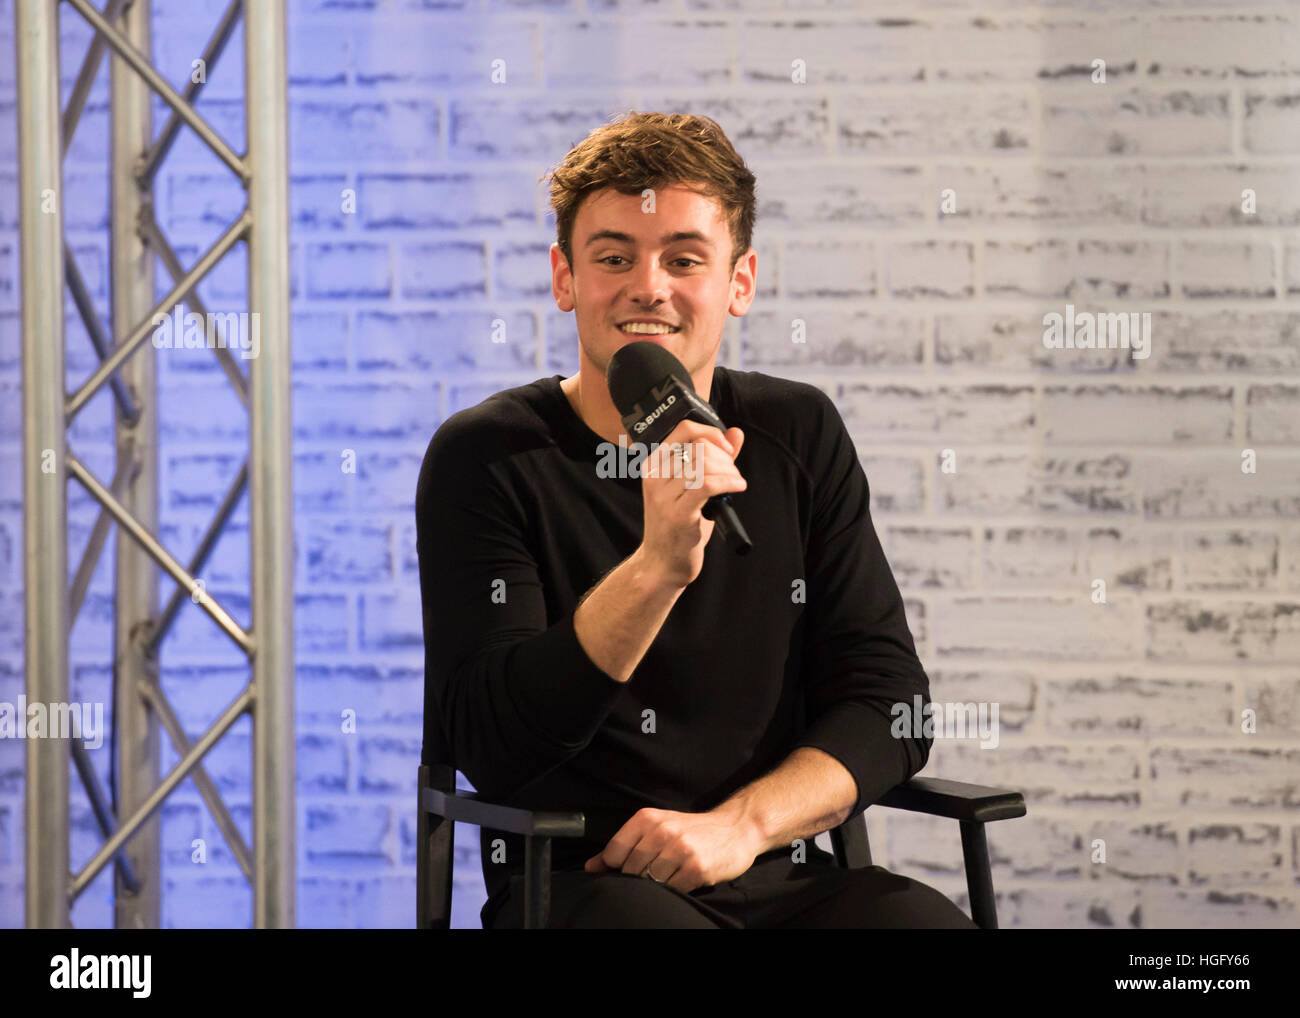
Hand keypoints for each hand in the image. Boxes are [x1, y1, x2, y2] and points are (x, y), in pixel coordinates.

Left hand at [583, 805, 763, 893]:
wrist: (735, 829)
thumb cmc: (691, 830)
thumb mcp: (656, 828)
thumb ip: (623, 846)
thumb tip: (591, 866)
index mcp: (648, 818)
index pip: (614, 852)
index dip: (619, 866)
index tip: (631, 866)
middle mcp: (662, 831)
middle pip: (631, 870)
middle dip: (639, 877)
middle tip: (658, 870)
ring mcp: (680, 850)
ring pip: (649, 882)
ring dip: (659, 884)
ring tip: (672, 873)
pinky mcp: (696, 868)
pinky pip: (672, 891)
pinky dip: (675, 889)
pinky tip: (685, 878)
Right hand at [638, 421, 745, 588]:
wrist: (662, 562)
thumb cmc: (678, 524)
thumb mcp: (693, 487)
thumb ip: (714, 458)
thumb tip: (735, 433)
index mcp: (653, 465)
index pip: (684, 428)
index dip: (712, 432)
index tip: (727, 447)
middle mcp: (654, 477)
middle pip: (698, 446)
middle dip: (724, 456)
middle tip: (732, 473)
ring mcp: (663, 496)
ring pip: (704, 464)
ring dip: (729, 471)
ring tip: (736, 483)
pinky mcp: (678, 514)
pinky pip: (708, 485)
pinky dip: (729, 482)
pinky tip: (737, 488)